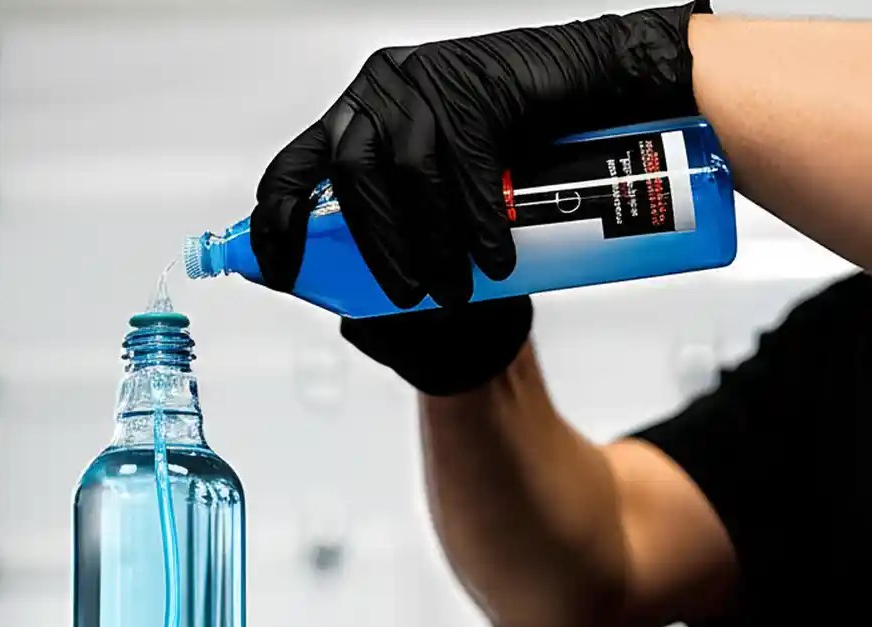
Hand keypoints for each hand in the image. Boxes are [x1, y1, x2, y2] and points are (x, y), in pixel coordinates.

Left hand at [250, 1, 712, 308]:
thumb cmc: (522, 140)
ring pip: (408, 177)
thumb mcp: (448, 178)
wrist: (595, 84)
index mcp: (361, 113)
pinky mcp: (475, 87)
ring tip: (456, 291)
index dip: (277, 222)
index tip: (276, 272)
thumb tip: (366, 290)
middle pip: (352, 177)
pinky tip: (494, 262)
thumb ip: (406, 212)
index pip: (296, 165)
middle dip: (377, 250)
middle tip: (407, 298)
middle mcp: (384, 90)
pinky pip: (467, 168)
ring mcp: (428, 83)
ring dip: (429, 248)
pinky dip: (478, 225)